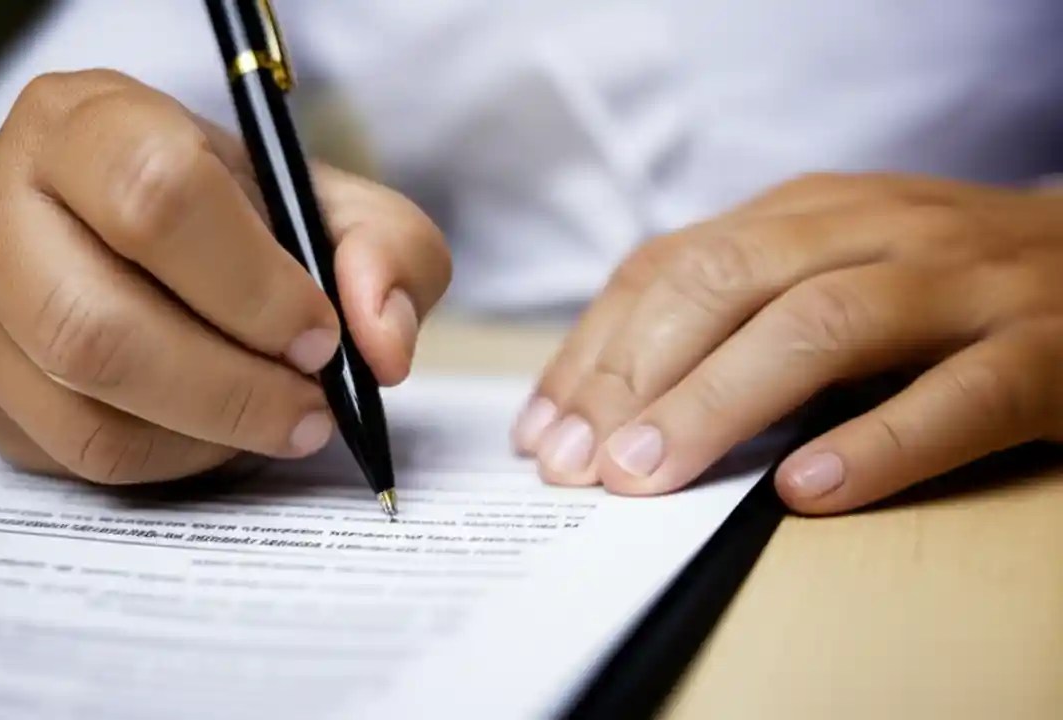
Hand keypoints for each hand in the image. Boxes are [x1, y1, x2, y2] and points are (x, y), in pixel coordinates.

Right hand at [0, 70, 449, 483]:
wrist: (145, 240)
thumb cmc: (238, 215)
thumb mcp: (333, 206)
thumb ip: (387, 252)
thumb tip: (380, 347)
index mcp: (85, 121)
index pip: (155, 198)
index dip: (252, 286)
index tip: (320, 336)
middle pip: (98, 322)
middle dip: (230, 388)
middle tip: (309, 408)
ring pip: (81, 400)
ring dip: (206, 432)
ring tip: (276, 418)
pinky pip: (73, 449)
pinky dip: (169, 457)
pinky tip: (213, 430)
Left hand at [515, 173, 1062, 513]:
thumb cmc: (942, 283)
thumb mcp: (828, 268)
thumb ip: (734, 314)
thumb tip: (608, 401)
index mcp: (810, 212)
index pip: (672, 267)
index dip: (595, 350)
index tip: (541, 430)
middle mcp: (877, 231)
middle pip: (727, 285)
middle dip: (634, 376)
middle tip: (576, 465)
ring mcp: (963, 286)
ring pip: (822, 327)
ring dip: (718, 403)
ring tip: (647, 474)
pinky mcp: (1046, 353)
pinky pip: (955, 398)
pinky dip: (875, 445)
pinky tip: (805, 491)